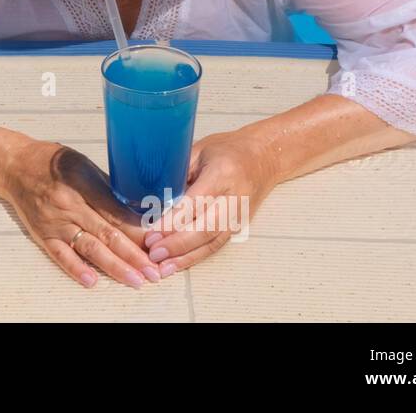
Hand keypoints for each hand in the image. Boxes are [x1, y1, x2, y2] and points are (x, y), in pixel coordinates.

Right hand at [2, 140, 162, 288]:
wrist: (13, 166)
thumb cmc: (52, 161)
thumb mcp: (84, 165)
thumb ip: (108, 189)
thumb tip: (138, 209)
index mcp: (83, 184)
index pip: (117, 212)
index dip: (140, 230)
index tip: (160, 243)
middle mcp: (69, 205)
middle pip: (107, 233)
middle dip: (134, 255)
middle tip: (155, 271)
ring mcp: (55, 221)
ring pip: (89, 247)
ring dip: (114, 266)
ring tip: (135, 279)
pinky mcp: (42, 233)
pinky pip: (60, 254)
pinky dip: (76, 268)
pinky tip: (92, 280)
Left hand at [141, 132, 277, 272]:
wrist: (264, 157)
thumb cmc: (227, 149)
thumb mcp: (199, 150)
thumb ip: (177, 172)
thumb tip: (150, 197)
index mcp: (222, 174)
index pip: (194, 203)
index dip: (172, 222)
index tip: (151, 233)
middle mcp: (233, 198)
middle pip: (205, 228)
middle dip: (177, 244)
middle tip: (153, 252)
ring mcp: (238, 215)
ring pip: (211, 241)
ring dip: (185, 257)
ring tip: (162, 266)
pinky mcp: (239, 226)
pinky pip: (215, 245)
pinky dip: (195, 257)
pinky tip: (177, 264)